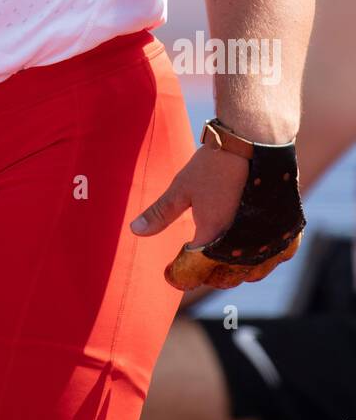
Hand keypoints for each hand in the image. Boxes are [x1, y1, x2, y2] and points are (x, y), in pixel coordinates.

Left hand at [129, 143, 299, 289]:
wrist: (253, 141)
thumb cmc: (214, 165)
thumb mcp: (182, 187)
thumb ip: (160, 213)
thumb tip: (134, 230)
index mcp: (213, 239)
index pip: (194, 274)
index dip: (180, 275)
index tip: (171, 272)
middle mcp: (242, 246)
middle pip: (224, 278)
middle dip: (207, 277)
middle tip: (195, 268)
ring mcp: (267, 240)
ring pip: (252, 273)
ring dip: (236, 273)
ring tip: (222, 265)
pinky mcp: (285, 230)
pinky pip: (277, 258)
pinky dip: (263, 261)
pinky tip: (253, 254)